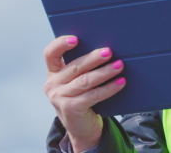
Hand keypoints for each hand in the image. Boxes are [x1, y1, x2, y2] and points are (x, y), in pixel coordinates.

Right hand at [43, 36, 125, 151]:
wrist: (83, 130)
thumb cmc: (83, 100)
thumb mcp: (77, 82)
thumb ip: (82, 68)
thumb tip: (105, 50)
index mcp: (53, 73)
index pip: (50, 54)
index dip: (61, 44)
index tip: (76, 39)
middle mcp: (52, 84)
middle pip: (74, 66)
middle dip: (93, 58)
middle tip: (109, 51)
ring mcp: (59, 98)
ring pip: (85, 80)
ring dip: (104, 72)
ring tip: (119, 65)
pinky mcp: (70, 108)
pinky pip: (93, 95)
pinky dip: (109, 88)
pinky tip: (120, 82)